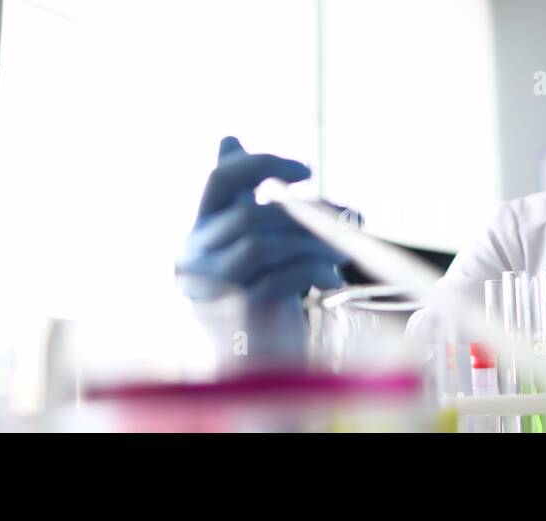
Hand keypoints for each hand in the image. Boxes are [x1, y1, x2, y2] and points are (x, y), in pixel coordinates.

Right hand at [179, 137, 347, 301]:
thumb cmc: (263, 291)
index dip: (262, 164)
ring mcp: (209, 288)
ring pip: (260, 247)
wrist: (260, 357)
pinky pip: (273, 281)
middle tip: (351, 218)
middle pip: (248, 216)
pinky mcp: (234, 316)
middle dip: (306, 213)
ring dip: (312, 244)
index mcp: (200, 229)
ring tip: (343, 251)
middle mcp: (194, 256)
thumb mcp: (257, 239)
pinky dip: (310, 273)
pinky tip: (332, 278)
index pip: (220, 180)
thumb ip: (246, 196)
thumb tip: (228, 138)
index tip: (308, 170)